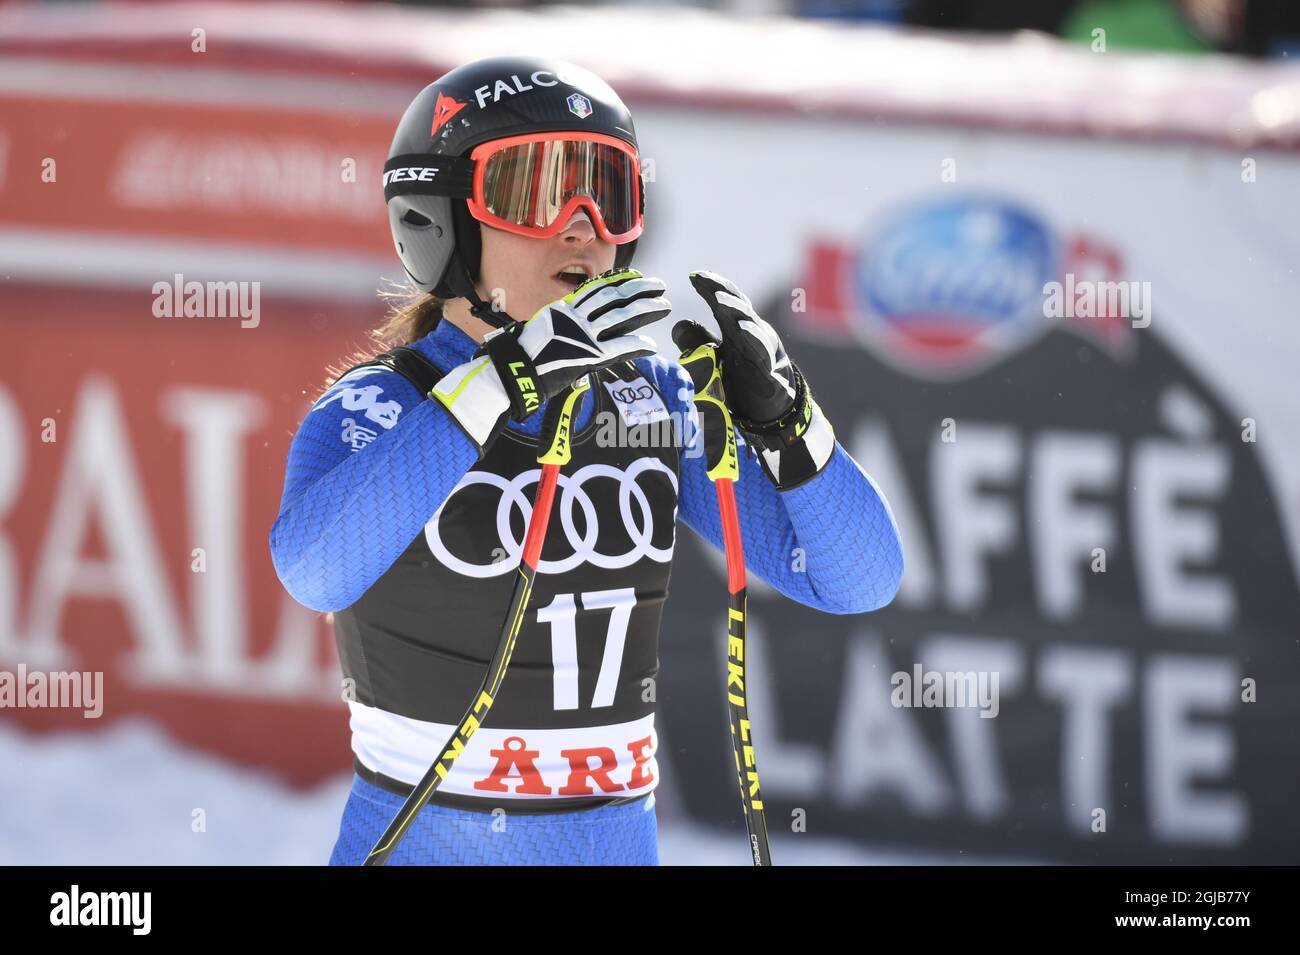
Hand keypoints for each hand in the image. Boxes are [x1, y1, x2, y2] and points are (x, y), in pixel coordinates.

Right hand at [490, 269, 669, 413]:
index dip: (619, 280)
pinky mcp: (589, 355)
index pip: (597, 288)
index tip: (635, 275)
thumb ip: (562, 323)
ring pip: (622, 317)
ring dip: (645, 310)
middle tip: (659, 285)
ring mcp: (584, 335)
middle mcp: (577, 317)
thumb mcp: (544, 327)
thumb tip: (574, 323)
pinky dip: (636, 344)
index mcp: (565, 308)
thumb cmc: (524, 352)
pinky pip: (619, 347)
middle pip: (615, 297)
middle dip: (639, 290)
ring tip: (663, 306)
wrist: (516, 368)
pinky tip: (650, 344)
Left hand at [680, 270, 834, 489]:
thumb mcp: (715, 358)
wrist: (770, 412)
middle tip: (704, 279)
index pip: (724, 302)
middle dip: (721, 290)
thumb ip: (698, 342)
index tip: (693, 274)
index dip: (711, 287)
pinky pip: (762, 352)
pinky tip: (742, 329)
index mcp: (738, 329)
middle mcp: (752, 334)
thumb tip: (678, 324)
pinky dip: (754, 339)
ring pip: (750, 324)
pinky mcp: (770, 371)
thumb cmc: (742, 380)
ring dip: (735, 310)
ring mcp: (764, 350)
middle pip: (737, 306)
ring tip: (718, 298)